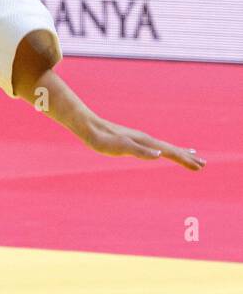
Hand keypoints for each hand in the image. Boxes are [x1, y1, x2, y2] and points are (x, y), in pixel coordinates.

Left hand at [78, 114, 203, 170]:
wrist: (89, 127)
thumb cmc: (103, 139)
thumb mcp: (121, 147)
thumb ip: (140, 151)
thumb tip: (160, 154)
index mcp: (146, 142)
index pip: (170, 152)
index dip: (185, 160)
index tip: (199, 167)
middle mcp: (146, 139)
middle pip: (171, 149)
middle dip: (187, 157)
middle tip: (203, 164)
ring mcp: (140, 139)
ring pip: (165, 146)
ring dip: (179, 152)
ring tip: (192, 154)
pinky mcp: (133, 140)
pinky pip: (155, 146)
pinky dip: (165, 148)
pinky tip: (162, 151)